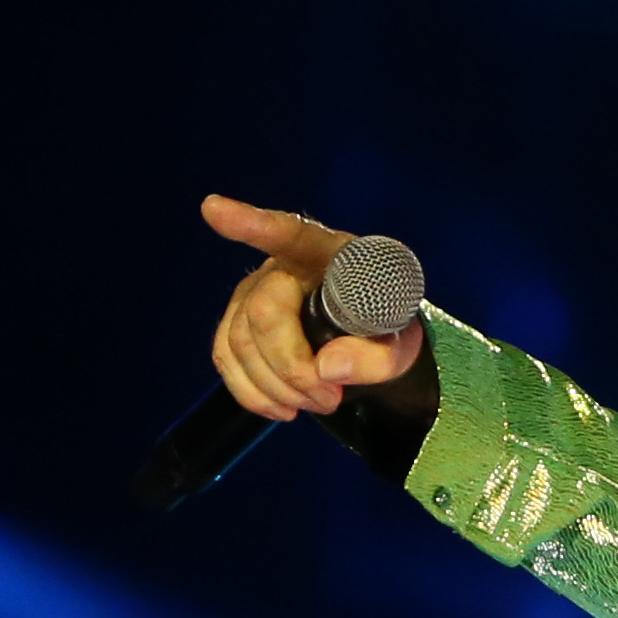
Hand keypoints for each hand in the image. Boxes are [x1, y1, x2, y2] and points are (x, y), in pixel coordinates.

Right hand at [202, 195, 425, 421]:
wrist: (371, 340)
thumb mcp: (400, 346)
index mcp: (329, 254)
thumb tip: (326, 369)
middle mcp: (282, 266)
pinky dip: (252, 393)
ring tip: (319, 404)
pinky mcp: (237, 322)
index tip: (216, 210)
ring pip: (239, 343)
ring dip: (277, 387)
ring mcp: (253, 292)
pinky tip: (283, 408)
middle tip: (330, 399)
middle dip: (292, 368)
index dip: (254, 224)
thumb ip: (377, 357)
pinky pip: (225, 358)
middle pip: (263, 315)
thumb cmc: (385, 326)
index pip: (291, 235)